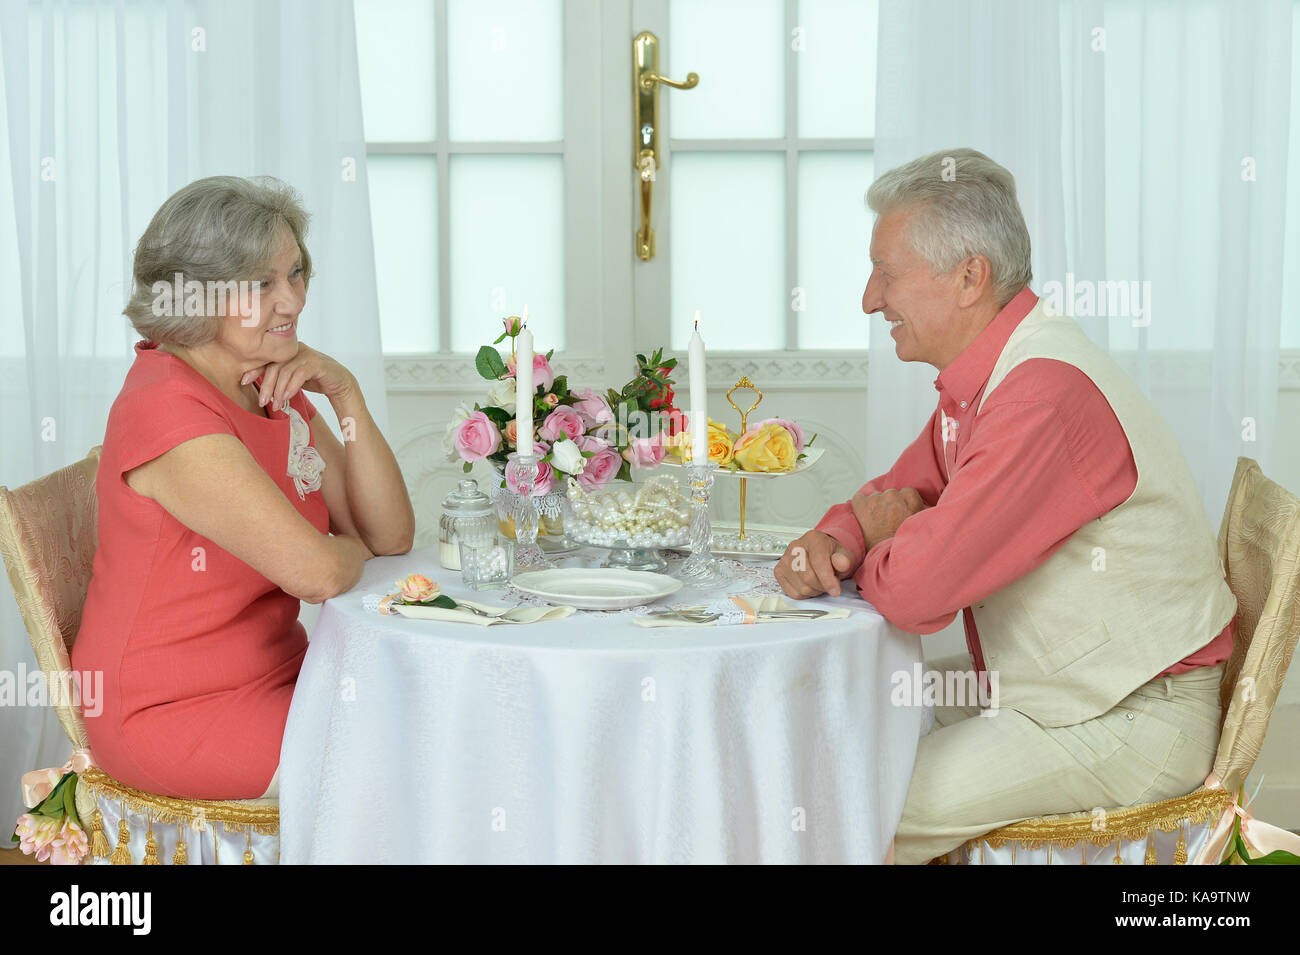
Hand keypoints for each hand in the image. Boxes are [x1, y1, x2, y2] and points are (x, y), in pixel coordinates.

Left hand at [241, 343, 357, 410]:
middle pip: (274, 366)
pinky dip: (292, 386)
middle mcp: (295, 349)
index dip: (254, 369)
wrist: (340, 383)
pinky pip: (300, 374)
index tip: (243, 382)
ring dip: (279, 390)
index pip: (266, 359)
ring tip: (276, 404)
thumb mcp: (292, 378)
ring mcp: (306, 354)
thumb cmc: (314, 380)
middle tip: (262, 401)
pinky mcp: (317, 363)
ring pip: (285, 371)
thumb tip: (258, 387)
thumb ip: (279, 377)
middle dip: (267, 386)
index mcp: (287, 351)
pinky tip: (288, 397)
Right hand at [775, 530, 856, 598]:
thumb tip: (841, 563)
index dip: (828, 580)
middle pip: (808, 577)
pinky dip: (805, 594)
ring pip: (802, 587)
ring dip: (814, 591)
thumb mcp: (844, 555)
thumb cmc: (830, 554)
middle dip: (822, 586)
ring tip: (819, 582)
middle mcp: (796, 547)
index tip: (835, 591)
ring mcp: (785, 559)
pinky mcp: (779, 571)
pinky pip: (793, 593)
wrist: (820, 552)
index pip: (818, 562)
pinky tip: (809, 585)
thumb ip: (844, 560)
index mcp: (813, 539)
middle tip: (830, 584)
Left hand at [850, 488, 928, 551]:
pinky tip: (866, 517)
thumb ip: (925, 510)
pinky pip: (860, 498)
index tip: (901, 514)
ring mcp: (876, 499)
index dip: (904, 504)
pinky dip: (861, 506)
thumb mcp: (922, 525)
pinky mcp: (861, 504)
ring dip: (877, 506)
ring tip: (879, 522)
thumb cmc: (905, 543)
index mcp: (910, 497)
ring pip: (876, 497)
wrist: (886, 557)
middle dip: (891, 505)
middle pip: (891, 494)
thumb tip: (925, 504)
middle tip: (890, 520)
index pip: (907, 493)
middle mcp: (893, 495)